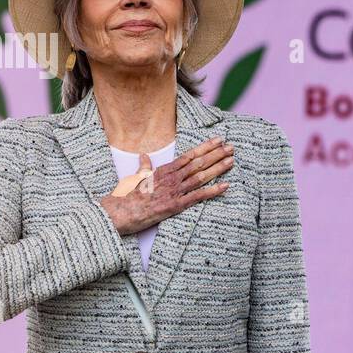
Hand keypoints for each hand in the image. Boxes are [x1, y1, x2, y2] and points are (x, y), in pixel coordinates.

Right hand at [98, 137, 234, 235]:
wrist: (121, 212)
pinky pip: (198, 196)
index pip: (188, 155)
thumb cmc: (127, 196)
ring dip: (218, 168)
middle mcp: (172, 178)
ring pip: (201, 176)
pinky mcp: (176, 205)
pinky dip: (213, 191)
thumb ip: (144, 167)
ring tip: (231, 160)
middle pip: (198, 163)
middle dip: (216, 154)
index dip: (204, 147)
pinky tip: (225, 186)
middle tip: (231, 147)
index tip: (217, 140)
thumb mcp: (135, 177)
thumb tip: (144, 156)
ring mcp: (175, 190)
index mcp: (163, 170)